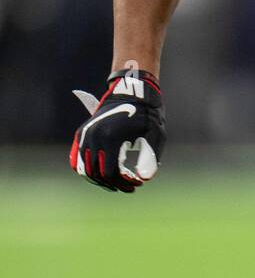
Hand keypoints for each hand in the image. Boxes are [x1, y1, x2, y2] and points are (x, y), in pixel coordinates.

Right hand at [69, 67, 164, 193]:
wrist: (131, 92)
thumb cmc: (147, 115)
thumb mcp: (155, 135)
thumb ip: (150, 157)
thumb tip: (143, 179)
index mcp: (111, 138)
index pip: (111, 173)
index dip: (123, 183)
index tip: (137, 184)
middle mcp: (93, 137)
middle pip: (97, 174)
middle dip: (114, 184)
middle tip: (130, 185)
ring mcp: (85, 135)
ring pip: (84, 169)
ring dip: (100, 179)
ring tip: (117, 181)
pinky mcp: (81, 133)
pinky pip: (76, 159)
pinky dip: (87, 169)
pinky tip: (103, 173)